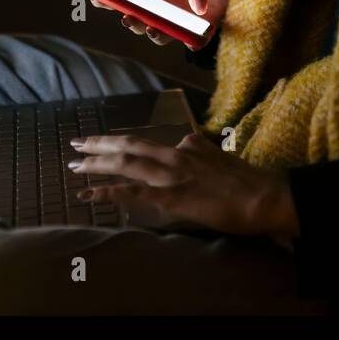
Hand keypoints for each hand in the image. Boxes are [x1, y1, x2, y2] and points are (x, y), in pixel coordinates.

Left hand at [67, 131, 299, 245]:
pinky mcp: (173, 197)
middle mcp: (176, 154)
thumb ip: (201, 150)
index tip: (107, 145)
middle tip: (76, 142)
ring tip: (73, 165)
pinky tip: (89, 194)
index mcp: (188, 146)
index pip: (150, 143)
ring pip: (126, 163)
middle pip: (130, 144)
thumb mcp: (221, 156)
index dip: (124, 144)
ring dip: (96, 163)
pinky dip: (108, 192)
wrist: (265, 195)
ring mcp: (172, 175)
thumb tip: (189, 142)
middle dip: (100, 143)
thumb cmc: (249, 182)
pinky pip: (133, 192)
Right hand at [88, 0, 229, 46]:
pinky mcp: (196, 35)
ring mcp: (176, 25)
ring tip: (153, 30)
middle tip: (128, 18)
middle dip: (131, 22)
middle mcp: (159, 12)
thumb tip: (196, 6)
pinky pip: (190, 43)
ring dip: (153, 35)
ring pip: (158, 36)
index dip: (107, 0)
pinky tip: (191, 42)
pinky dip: (190, 43)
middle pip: (138, 22)